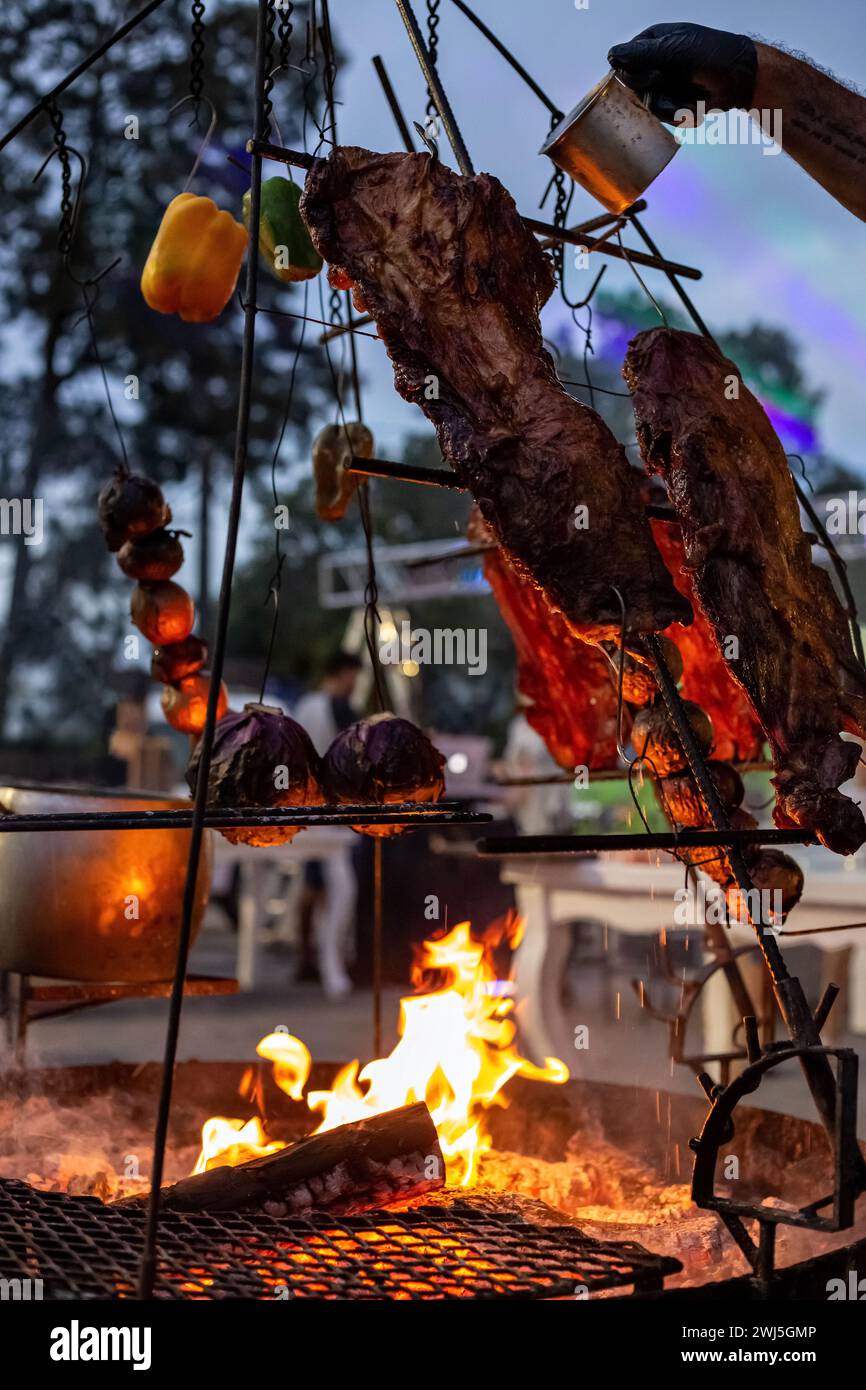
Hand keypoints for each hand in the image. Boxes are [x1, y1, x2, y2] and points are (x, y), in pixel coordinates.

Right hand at [608, 23, 756, 121]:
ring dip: (670, 104)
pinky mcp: (673, 104)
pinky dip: (681, 114)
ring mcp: (663, 86)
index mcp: (651, 43)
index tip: (652, 75)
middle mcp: (653, 65)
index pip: (624, 62)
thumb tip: (612, 56)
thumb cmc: (711, 54)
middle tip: (674, 80)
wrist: (740, 78)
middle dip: (654, 91)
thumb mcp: (675, 49)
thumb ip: (642, 54)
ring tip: (690, 95)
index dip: (633, 74)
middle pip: (634, 89)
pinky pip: (665, 118)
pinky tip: (695, 104)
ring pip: (649, 107)